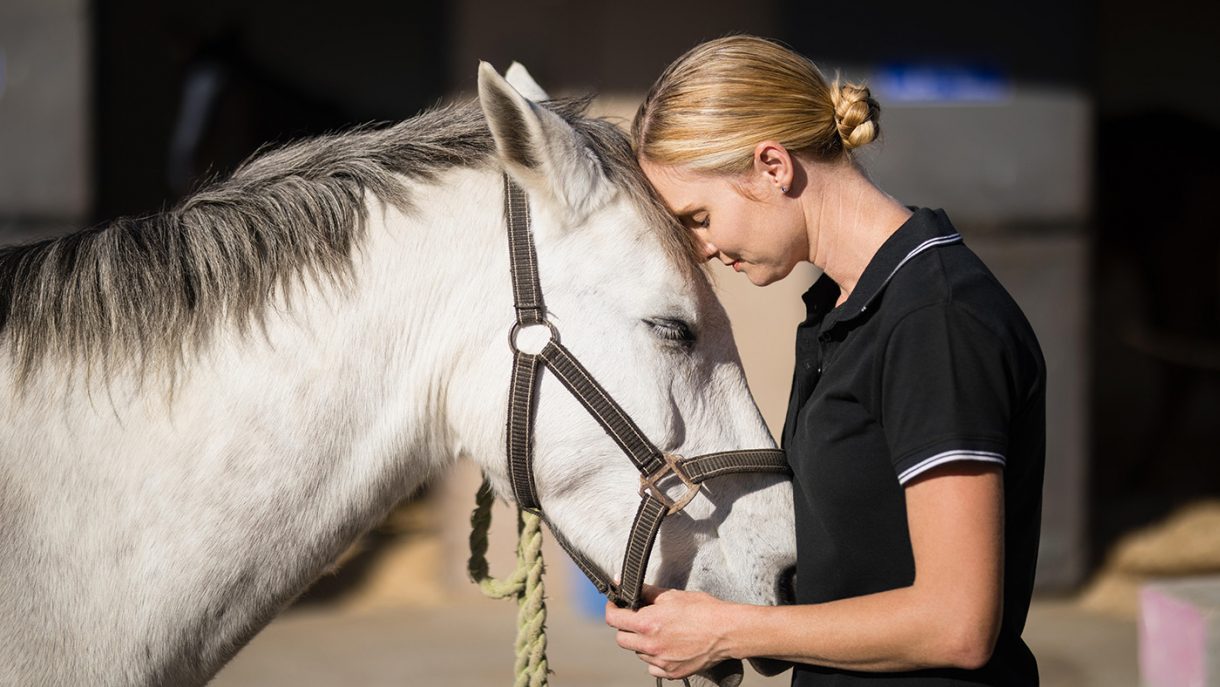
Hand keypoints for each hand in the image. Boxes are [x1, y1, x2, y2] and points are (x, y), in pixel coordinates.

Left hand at [604, 584, 739, 679]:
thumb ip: (646, 591)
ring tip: (659, 632)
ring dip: (641, 643)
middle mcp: (650, 646)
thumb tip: (626, 582)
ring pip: (638, 653)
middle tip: (636, 618)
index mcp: (647, 624)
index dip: (612, 609)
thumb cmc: (703, 610)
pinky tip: (667, 647)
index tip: (616, 605)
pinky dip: (655, 658)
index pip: (614, 619)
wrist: (727, 631)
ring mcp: (661, 662)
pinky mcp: (672, 672)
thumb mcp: (672, 595)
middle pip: (622, 639)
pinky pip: (653, 667)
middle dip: (625, 627)